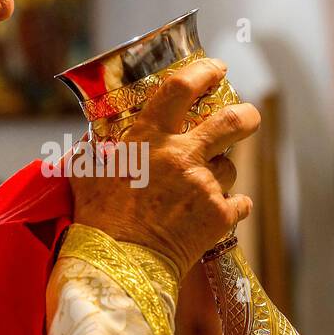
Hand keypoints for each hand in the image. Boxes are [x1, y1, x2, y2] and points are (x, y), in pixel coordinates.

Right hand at [70, 58, 260, 277]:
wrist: (119, 265)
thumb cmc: (98, 220)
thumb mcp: (86, 173)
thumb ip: (95, 151)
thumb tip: (93, 141)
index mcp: (148, 138)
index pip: (181, 88)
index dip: (204, 71)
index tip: (216, 69)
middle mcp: (181, 156)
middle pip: (231, 121)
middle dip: (246, 116)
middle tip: (247, 117)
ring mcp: (204, 186)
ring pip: (229, 168)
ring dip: (219, 175)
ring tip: (198, 191)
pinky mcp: (219, 216)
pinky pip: (239, 204)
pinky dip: (231, 208)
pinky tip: (215, 215)